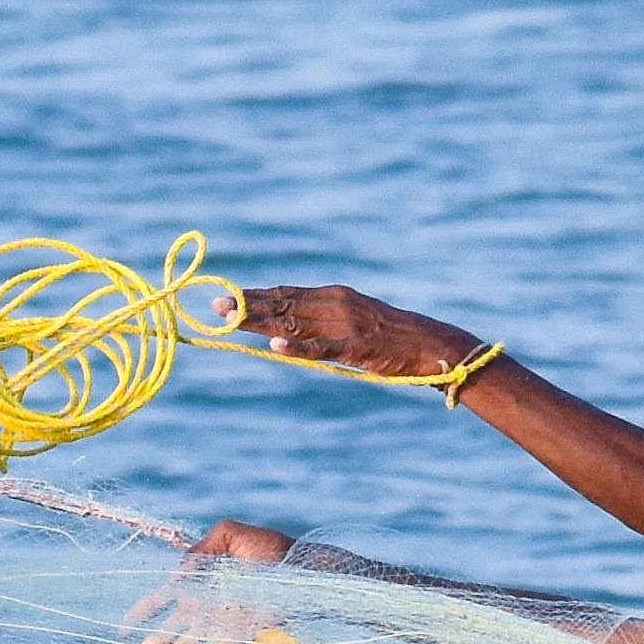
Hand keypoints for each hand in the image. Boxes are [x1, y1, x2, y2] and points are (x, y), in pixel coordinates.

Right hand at [111, 518, 299, 643]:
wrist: (303, 565)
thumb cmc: (269, 548)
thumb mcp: (229, 536)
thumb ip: (201, 550)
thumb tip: (178, 577)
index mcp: (199, 586)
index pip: (164, 601)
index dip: (144, 612)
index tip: (122, 629)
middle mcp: (205, 611)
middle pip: (166, 638)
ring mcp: (219, 627)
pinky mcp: (239, 639)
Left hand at [232, 282, 488, 385]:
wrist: (427, 345)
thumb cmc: (387, 338)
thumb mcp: (350, 323)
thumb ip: (319, 323)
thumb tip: (282, 332)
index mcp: (333, 295)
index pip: (285, 294)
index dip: (254, 296)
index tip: (225, 298)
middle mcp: (334, 304)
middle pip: (282, 306)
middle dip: (247, 307)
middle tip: (215, 307)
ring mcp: (343, 325)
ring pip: (293, 324)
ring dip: (260, 322)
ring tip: (231, 321)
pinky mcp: (355, 348)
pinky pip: (320, 348)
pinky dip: (297, 348)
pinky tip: (274, 347)